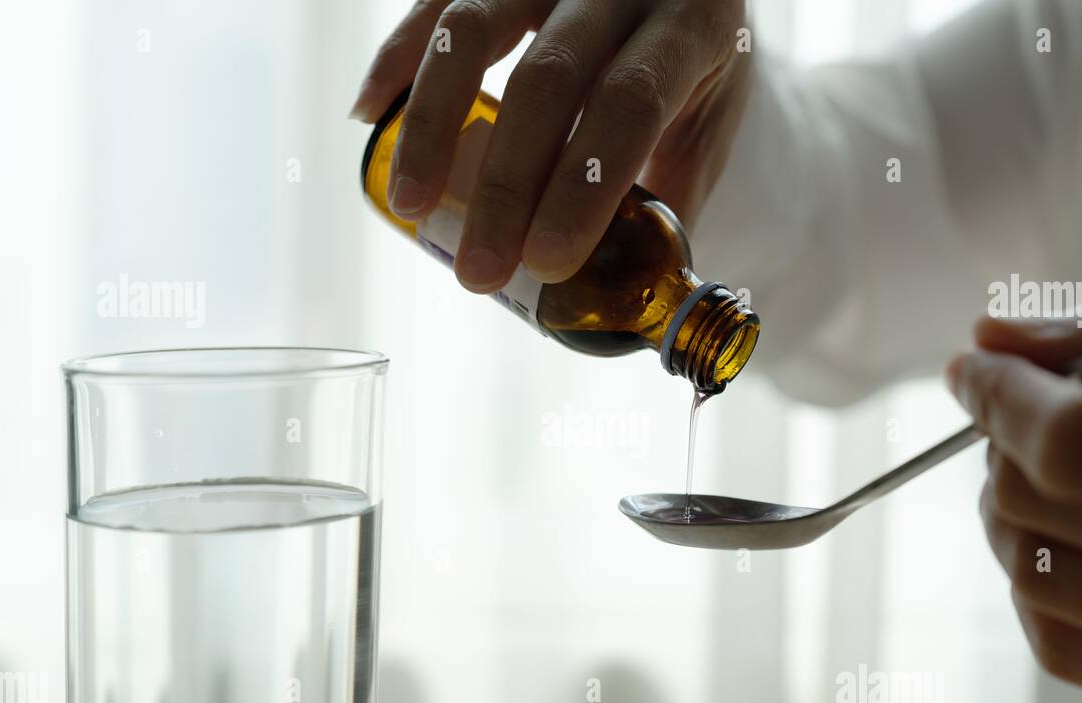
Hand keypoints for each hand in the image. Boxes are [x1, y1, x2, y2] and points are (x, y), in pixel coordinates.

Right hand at [350, 0, 751, 290]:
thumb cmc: (693, 66)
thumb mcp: (711, 125)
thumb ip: (675, 197)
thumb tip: (633, 297)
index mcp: (688, 27)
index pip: (630, 104)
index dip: (583, 185)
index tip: (545, 263)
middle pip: (549, 77)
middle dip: (506, 183)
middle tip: (480, 270)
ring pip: (475, 28)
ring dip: (434, 125)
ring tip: (412, 207)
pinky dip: (396, 58)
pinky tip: (371, 114)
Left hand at [946, 304, 1081, 702]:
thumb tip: (988, 340)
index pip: (1065, 441)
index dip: (998, 396)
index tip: (973, 369)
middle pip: (1030, 503)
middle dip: (1004, 445)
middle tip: (1032, 419)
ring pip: (1029, 575)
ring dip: (1012, 513)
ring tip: (1054, 481)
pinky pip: (1060, 645)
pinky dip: (1036, 587)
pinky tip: (1070, 548)